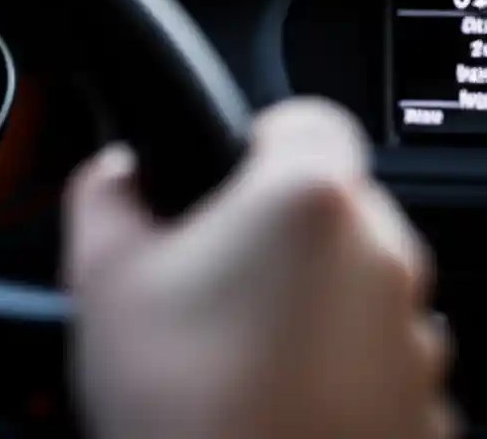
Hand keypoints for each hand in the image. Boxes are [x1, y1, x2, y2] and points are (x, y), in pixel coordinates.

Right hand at [64, 98, 453, 438]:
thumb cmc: (177, 401)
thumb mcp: (100, 274)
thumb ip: (105, 191)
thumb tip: (117, 174)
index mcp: (306, 202)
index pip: (307, 118)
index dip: (257, 138)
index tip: (225, 177)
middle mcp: (384, 259)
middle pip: (330, 210)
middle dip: (272, 235)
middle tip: (206, 284)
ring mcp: (415, 339)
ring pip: (355, 289)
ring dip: (306, 303)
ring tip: (233, 354)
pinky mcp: (424, 406)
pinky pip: (375, 361)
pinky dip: (333, 370)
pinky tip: (269, 401)